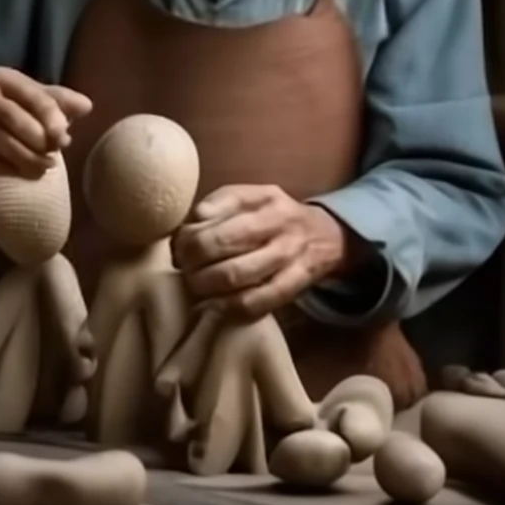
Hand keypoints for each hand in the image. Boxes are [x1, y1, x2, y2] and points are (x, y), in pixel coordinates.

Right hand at [0, 67, 91, 179]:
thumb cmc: (0, 108)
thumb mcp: (25, 97)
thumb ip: (57, 100)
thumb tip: (86, 106)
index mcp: (2, 77)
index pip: (37, 98)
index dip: (54, 120)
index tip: (64, 139)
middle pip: (23, 126)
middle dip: (44, 145)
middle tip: (53, 154)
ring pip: (9, 148)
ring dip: (32, 162)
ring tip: (45, 166)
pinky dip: (14, 172)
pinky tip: (24, 173)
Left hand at [171, 184, 356, 317]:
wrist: (326, 235)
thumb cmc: (273, 216)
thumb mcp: (250, 198)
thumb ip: (218, 206)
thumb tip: (186, 228)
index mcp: (262, 197)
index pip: (214, 212)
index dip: (188, 233)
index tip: (178, 247)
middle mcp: (278, 222)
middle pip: (223, 242)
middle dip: (192, 260)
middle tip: (182, 269)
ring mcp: (289, 254)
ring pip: (237, 274)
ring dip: (206, 284)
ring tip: (195, 286)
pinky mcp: (296, 284)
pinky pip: (259, 301)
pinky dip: (231, 307)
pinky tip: (216, 307)